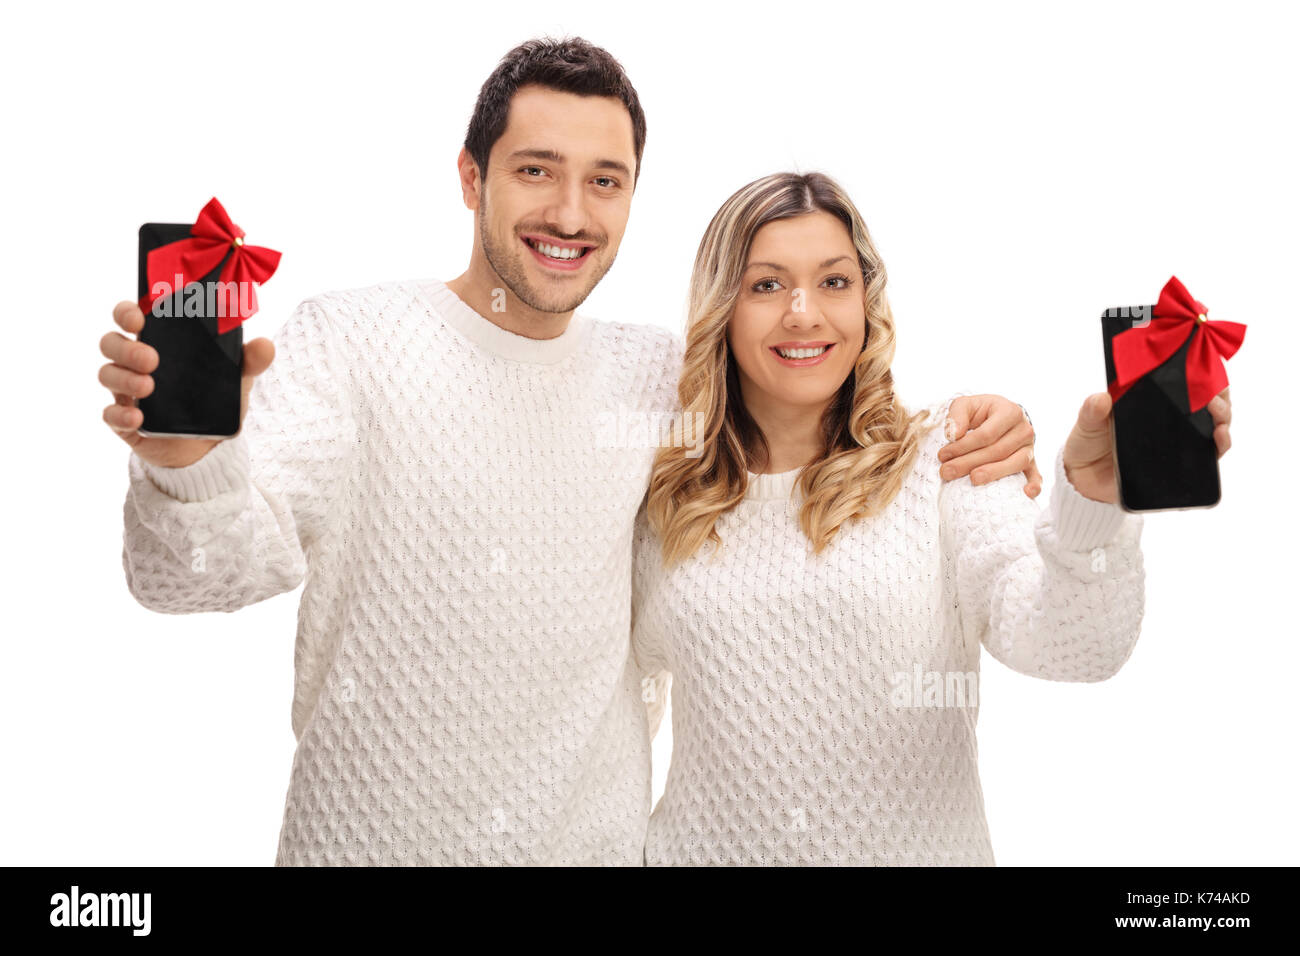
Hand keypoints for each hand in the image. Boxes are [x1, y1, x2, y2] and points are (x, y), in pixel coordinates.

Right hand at [100, 300, 274, 467]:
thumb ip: (250, 362)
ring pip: (107, 374)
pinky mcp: (125, 421)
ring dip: (123, 377)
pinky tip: (137, 417)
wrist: (209, 447)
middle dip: (126, 347)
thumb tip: (266, 345)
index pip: (130, 317)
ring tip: (149, 386)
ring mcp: (127, 391)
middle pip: (111, 343)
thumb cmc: (214, 401)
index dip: (127, 312)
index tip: (138, 317)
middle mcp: (135, 362)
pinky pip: (110, 414)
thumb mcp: (236, 380)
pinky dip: (120, 414)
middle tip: (152, 359)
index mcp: (159, 343)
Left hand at [937, 394, 1041, 497]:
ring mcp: (1029, 447)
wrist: (1000, 416)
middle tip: (946, 472)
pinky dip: (1034, 485)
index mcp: (1010, 412)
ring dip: (993, 474)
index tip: (943, 455)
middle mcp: (1024, 429)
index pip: (986, 434)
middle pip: (997, 450)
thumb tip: (953, 434)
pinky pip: (1035, 475)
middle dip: (969, 463)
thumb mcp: (966, 404)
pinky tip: (1026, 494)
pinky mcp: (1031, 462)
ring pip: (1015, 463)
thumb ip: (957, 415)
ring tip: (973, 480)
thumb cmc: (980, 412)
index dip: (963, 446)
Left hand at [1063, 388, 1233, 502]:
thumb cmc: (1087, 443)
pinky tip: (1219, 439)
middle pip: (1207, 401)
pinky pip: (1207, 455)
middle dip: (1219, 394)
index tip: (1210, 366)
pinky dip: (1219, 445)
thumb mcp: (1087, 423)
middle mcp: (1169, 418)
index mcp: (1150, 400)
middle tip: (1215, 396)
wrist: (1083, 480)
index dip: (1202, 371)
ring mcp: (1177, 440)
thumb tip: (1102, 398)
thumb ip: (1092, 411)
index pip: (1184, 380)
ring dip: (1224, 418)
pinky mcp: (1180, 464)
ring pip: (1214, 425)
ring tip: (1218, 416)